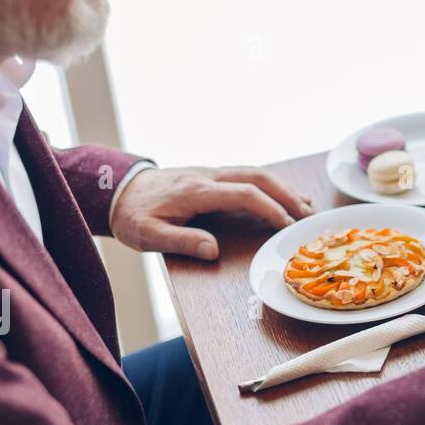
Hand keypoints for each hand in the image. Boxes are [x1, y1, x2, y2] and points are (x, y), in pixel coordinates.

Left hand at [110, 166, 313, 259]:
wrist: (116, 190)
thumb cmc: (132, 215)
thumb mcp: (149, 235)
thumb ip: (182, 241)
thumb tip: (214, 251)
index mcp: (197, 191)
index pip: (244, 194)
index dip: (270, 208)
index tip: (288, 224)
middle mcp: (209, 176)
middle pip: (258, 176)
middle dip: (287, 194)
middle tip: (309, 214)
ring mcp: (211, 173)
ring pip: (255, 172)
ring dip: (282, 187)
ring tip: (305, 204)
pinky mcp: (210, 176)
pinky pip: (247, 175)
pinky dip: (269, 184)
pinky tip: (280, 195)